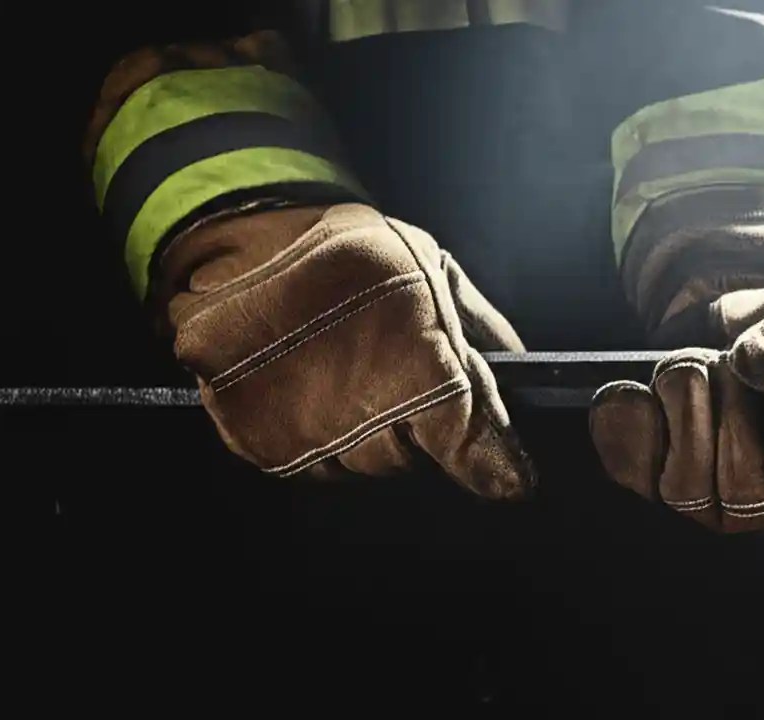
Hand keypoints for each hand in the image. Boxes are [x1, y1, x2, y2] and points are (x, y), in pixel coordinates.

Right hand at [157, 203, 533, 498]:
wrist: (241, 244)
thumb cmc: (350, 253)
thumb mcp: (433, 269)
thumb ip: (482, 329)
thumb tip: (522, 371)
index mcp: (421, 369)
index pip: (472, 453)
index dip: (494, 467)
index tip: (511, 478)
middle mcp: (367, 414)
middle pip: (414, 461)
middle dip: (416, 426)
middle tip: (393, 372)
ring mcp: (309, 436)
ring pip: (363, 465)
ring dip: (365, 431)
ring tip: (348, 370)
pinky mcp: (262, 445)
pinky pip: (312, 462)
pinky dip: (318, 433)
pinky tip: (313, 383)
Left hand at [589, 285, 763, 531]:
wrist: (733, 328)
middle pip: (743, 483)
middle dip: (733, 399)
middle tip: (741, 363)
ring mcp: (716, 504)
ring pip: (684, 483)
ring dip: (685, 398)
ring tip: (705, 367)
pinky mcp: (659, 486)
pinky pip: (630, 470)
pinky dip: (629, 421)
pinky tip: (637, 391)